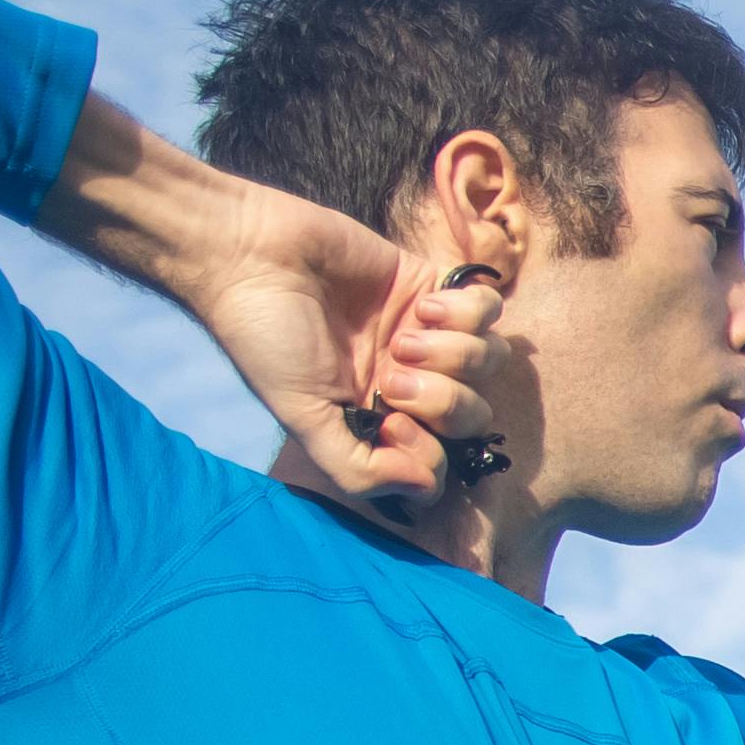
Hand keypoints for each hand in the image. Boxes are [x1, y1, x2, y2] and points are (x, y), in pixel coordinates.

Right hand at [36, 92, 514, 555]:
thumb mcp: (302, 417)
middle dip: (444, 401)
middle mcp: (410, 382)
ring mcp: (426, 335)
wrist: (253, 255)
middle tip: (394, 377)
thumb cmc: (267, 338)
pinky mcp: (434, 286)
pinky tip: (424, 305)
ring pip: (490, 361)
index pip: (442, 458)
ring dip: (456, 354)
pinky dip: (467, 312)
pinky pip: (489, 310)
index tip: (392, 424)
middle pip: (474, 414)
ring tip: (404, 337)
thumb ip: (358, 467)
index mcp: (379, 420)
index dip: (432, 450)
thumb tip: (423, 488)